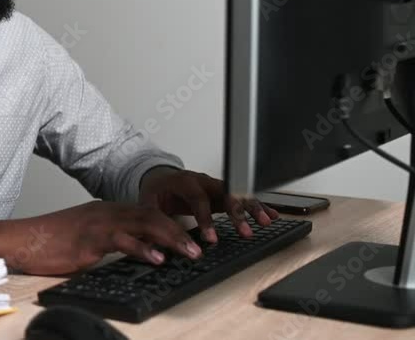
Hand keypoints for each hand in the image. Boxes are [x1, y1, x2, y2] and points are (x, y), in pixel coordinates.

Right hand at [0, 201, 203, 274]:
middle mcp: (106, 212)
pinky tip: (156, 258)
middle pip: (152, 215)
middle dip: (179, 230)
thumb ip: (109, 243)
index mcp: (106, 212)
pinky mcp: (89, 239)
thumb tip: (132, 254)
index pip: (147, 213)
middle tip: (200, 247)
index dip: (172, 224)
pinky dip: (142, 248)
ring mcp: (98, 223)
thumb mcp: (85, 240)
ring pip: (143, 224)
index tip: (191, 237)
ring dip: (170, 238)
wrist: (22, 239)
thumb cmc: (49, 242)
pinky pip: (121, 240)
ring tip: (189, 252)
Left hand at [138, 167, 279, 242]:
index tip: (211, 238)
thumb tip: (159, 242)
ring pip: (238, 193)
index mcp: (184, 182)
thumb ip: (155, 220)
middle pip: (224, 193)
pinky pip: (243, 196)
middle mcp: (203, 181)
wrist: (160, 178)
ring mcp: (215, 185)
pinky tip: (272, 214)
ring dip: (252, 207)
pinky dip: (258, 205)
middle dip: (237, 212)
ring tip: (266, 222)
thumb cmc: (156, 192)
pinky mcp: (223, 192)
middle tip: (246, 232)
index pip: (198, 199)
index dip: (206, 219)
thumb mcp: (148, 204)